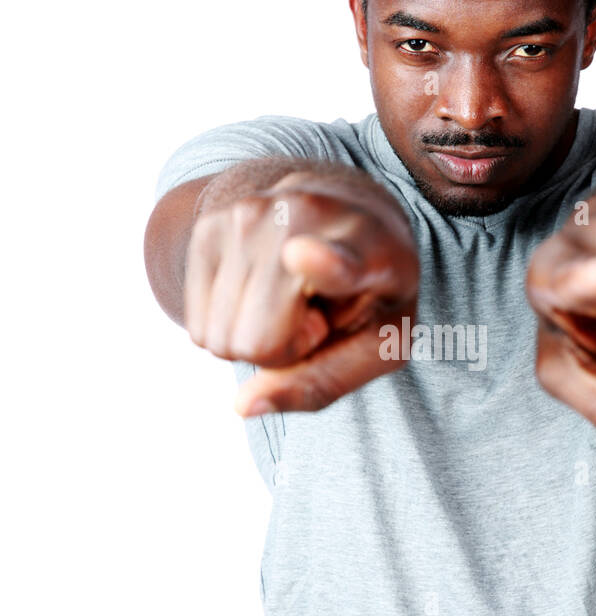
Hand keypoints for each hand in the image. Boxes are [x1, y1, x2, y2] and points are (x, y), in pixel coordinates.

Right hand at [183, 170, 419, 413]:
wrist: (344, 210)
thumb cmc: (371, 291)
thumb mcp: (378, 346)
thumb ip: (321, 383)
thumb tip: (243, 406)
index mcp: (373, 248)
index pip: (342, 261)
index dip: (325, 264)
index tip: (300, 254)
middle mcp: (307, 216)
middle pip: (258, 341)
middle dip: (282, 350)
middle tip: (316, 315)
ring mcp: (250, 215)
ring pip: (220, 338)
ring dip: (253, 335)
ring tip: (293, 296)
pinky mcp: (209, 226)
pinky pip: (198, 326)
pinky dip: (228, 322)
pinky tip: (265, 287)